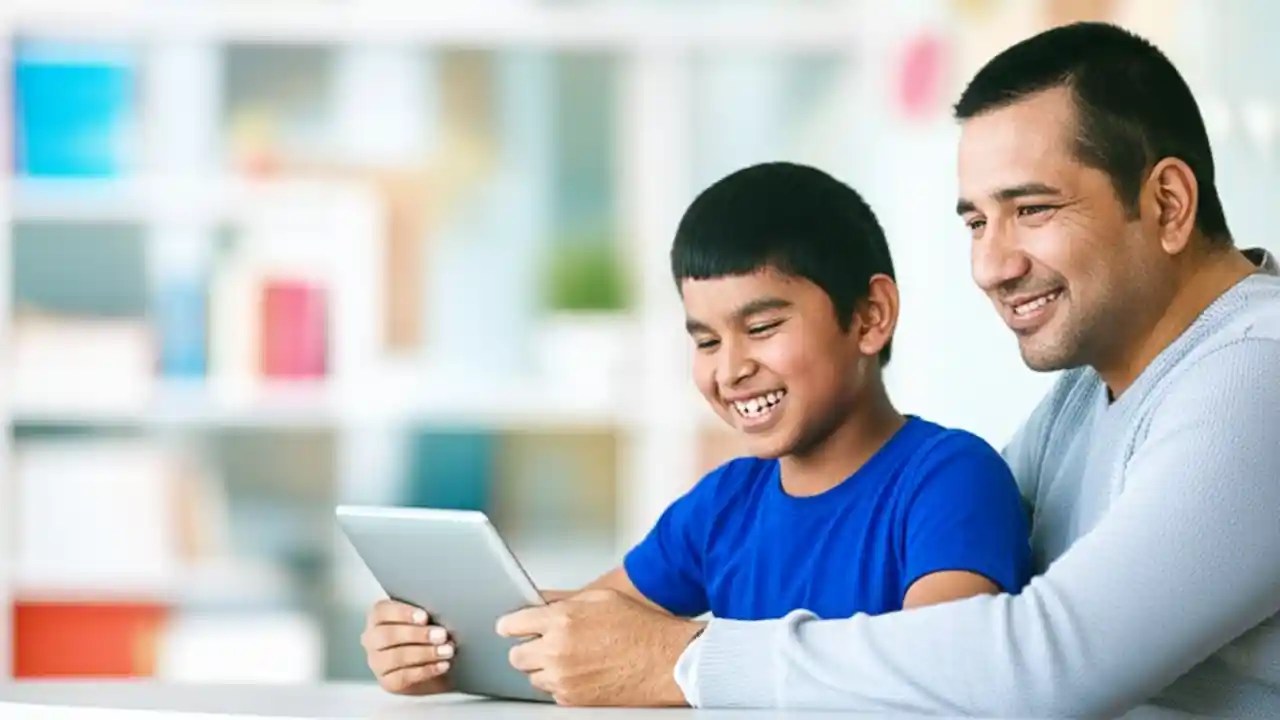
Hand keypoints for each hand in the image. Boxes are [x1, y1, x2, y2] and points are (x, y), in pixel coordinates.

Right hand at [361, 599, 454, 694]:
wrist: (432, 671)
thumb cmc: (427, 638)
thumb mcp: (425, 622)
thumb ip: (426, 617)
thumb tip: (441, 614)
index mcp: (378, 618)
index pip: (382, 611)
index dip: (403, 613)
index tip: (424, 617)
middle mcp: (372, 640)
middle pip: (388, 635)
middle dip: (417, 634)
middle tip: (441, 635)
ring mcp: (377, 663)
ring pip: (396, 657)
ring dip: (425, 653)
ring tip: (447, 651)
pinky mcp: (388, 682)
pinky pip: (405, 677)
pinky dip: (427, 670)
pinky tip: (442, 665)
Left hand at [496, 588, 703, 706]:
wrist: (667, 661)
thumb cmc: (641, 629)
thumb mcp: (600, 598)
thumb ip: (564, 602)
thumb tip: (541, 606)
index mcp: (561, 620)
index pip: (513, 624)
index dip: (509, 625)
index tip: (509, 626)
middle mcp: (557, 651)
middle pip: (516, 656)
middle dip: (526, 648)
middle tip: (541, 643)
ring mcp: (564, 679)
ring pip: (533, 677)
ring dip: (544, 667)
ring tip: (569, 657)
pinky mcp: (573, 700)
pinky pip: (553, 693)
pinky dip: (561, 684)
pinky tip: (581, 672)